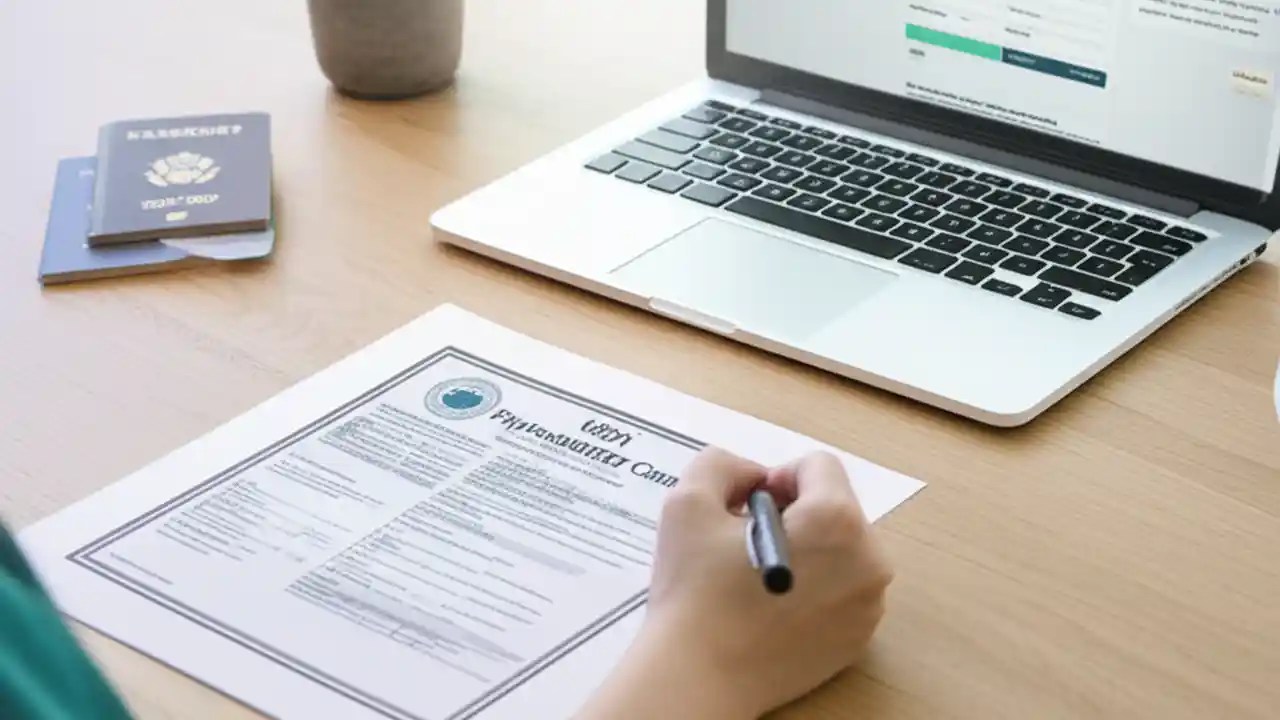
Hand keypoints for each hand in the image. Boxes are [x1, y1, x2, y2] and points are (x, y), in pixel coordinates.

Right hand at [576, 448, 893, 718]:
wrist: (698, 677)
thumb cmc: (694, 590)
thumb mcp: (689, 502)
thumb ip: (724, 465)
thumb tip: (754, 477)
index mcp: (835, 520)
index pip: (818, 466)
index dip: (775, 478)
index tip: (744, 510)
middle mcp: (868, 560)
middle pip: (835, 508)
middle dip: (794, 514)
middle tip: (746, 544)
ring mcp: (868, 605)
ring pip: (841, 550)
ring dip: (807, 551)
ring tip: (759, 577)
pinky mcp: (858, 639)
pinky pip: (843, 592)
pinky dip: (814, 589)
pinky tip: (773, 607)